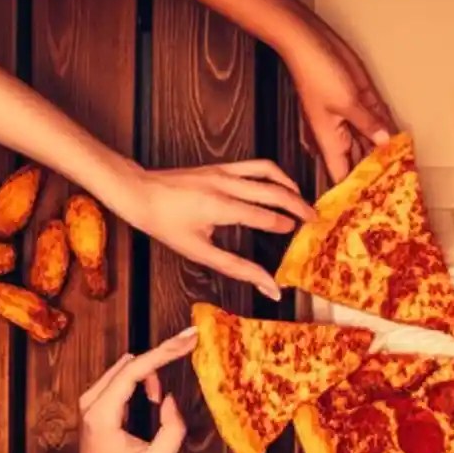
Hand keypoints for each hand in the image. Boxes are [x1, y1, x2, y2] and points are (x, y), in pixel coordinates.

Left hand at [61, 327, 197, 452]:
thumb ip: (172, 430)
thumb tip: (171, 399)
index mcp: (104, 414)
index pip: (135, 370)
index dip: (164, 352)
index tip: (188, 338)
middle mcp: (92, 400)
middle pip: (132, 362)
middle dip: (164, 352)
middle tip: (190, 341)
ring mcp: (90, 398)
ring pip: (128, 367)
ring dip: (152, 373)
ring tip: (158, 401)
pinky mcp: (94, 399)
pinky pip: (123, 376)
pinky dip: (143, 378)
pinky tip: (151, 398)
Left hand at [115, 161, 312, 301]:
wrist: (138, 193)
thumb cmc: (165, 225)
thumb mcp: (200, 252)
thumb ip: (238, 269)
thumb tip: (269, 287)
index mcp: (220, 207)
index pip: (265, 217)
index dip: (285, 226)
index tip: (300, 235)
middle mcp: (226, 184)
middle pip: (274, 192)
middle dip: (298, 205)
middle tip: (315, 219)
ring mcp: (224, 171)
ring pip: (269, 172)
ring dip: (290, 185)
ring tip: (303, 200)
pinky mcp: (221, 166)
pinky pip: (256, 165)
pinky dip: (274, 175)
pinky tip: (280, 187)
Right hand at [282, 12, 394, 182]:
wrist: (310, 41)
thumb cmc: (317, 73)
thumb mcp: (347, 102)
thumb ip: (369, 123)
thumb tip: (387, 142)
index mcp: (330, 141)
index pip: (343, 176)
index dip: (354, 192)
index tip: (370, 206)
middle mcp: (340, 134)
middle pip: (360, 162)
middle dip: (376, 173)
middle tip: (396, 191)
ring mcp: (351, 119)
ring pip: (371, 143)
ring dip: (385, 153)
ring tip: (405, 171)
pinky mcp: (360, 103)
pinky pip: (377, 122)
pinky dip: (388, 131)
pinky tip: (403, 143)